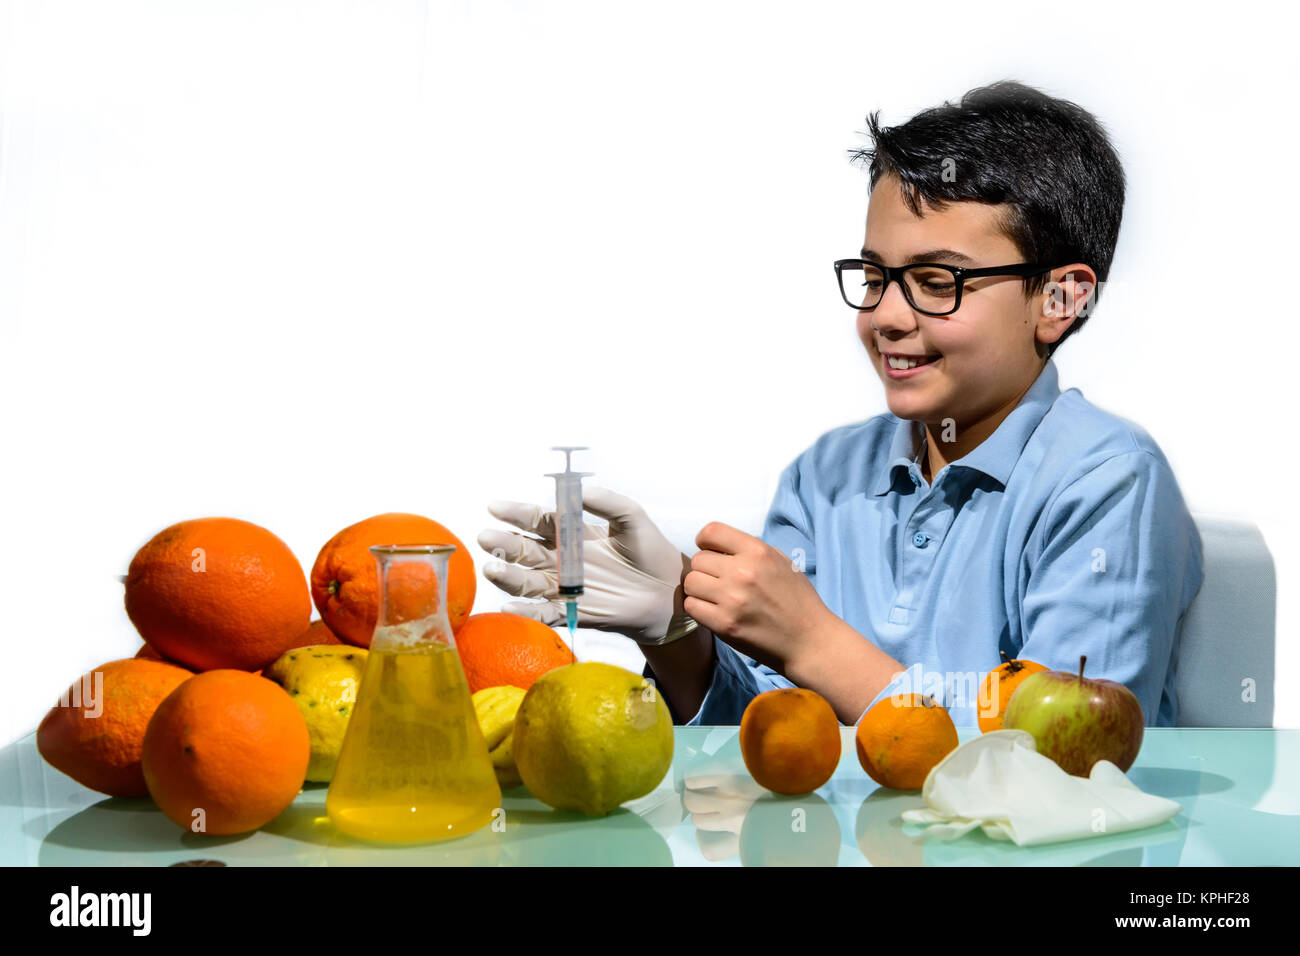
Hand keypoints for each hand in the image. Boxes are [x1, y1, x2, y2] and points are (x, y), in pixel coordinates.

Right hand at [477, 485, 698, 644]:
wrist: (668, 592)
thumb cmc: (651, 551)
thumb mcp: (631, 517)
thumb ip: (606, 501)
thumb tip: (578, 490)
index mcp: (572, 534)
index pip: (538, 522)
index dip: (517, 514)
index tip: (496, 507)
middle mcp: (562, 559)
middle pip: (525, 551)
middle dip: (505, 544)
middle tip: (486, 537)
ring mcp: (564, 586)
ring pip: (528, 581)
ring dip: (509, 576)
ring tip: (492, 569)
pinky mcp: (572, 611)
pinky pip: (543, 612)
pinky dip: (526, 611)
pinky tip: (510, 606)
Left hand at [683, 521, 829, 673]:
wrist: (809, 640)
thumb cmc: (797, 601)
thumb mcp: (781, 562)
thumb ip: (750, 551)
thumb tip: (719, 548)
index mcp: (758, 552)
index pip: (711, 532)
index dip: (705, 541)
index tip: (710, 551)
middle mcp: (743, 572)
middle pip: (698, 560)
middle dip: (705, 569)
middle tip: (718, 581)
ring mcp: (732, 599)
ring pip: (691, 582)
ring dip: (699, 589)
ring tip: (715, 597)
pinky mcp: (724, 624)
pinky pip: (691, 606)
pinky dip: (698, 608)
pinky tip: (713, 611)